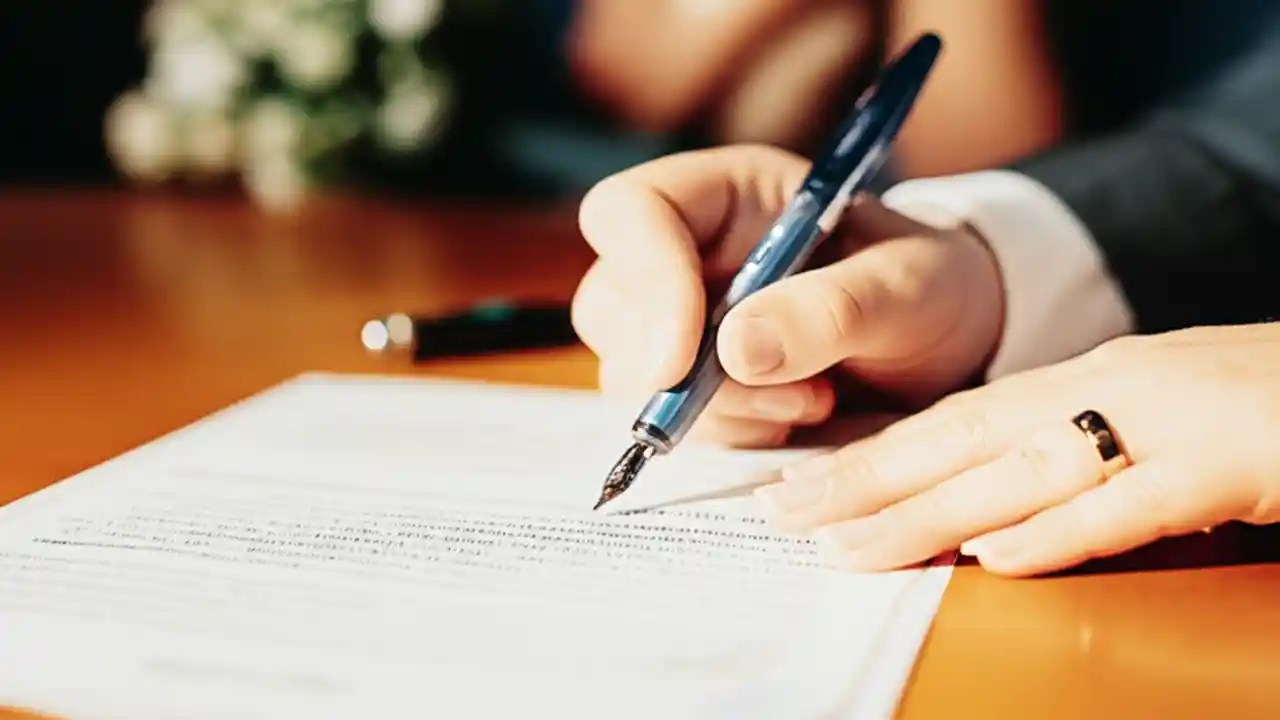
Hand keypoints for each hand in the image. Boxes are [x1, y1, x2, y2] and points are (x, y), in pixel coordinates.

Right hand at [572, 145, 1004, 446]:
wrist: (951, 345)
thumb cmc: (932, 287)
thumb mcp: (909, 287)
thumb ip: (834, 308)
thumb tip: (736, 350)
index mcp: (725, 195)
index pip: (632, 212)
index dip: (646, 279)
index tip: (686, 356)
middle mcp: (686, 253)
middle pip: (608, 303)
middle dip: (680, 366)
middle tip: (782, 392)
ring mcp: (681, 322)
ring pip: (632, 374)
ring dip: (717, 410)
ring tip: (813, 400)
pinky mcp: (694, 385)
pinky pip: (671, 422)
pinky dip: (730, 433)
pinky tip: (796, 418)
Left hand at [754, 324, 1279, 575]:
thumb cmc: (1255, 403)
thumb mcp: (1146, 419)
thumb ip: (1068, 455)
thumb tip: (986, 513)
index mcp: (1083, 383)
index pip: (954, 423)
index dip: (872, 456)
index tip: (799, 489)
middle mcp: (1107, 391)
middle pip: (962, 439)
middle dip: (864, 480)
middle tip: (783, 516)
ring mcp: (1165, 421)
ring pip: (1023, 469)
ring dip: (927, 512)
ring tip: (849, 548)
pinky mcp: (1229, 459)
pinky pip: (1134, 499)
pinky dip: (1063, 528)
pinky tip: (997, 556)